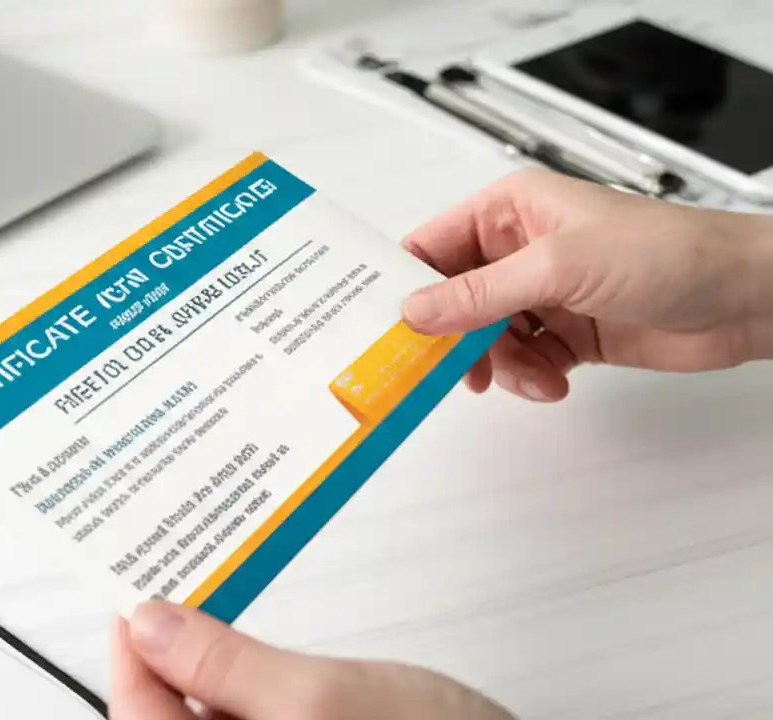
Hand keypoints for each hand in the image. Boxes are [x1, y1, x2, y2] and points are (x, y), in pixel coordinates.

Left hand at [111, 601, 513, 719]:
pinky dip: (245, 693)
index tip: (132, 599)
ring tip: (210, 617)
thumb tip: (152, 626)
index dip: (128, 654)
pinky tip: (251, 661)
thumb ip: (225, 665)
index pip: (138, 716)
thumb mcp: (320, 699)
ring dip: (207, 673)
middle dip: (167, 659)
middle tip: (170, 595)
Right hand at [401, 168, 772, 401]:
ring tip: (532, 377)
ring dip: (500, 365)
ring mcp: (543, 292)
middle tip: (451, 371)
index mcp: (510, 210)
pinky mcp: (567, 331)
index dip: (405, 285)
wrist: (744, 298)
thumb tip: (415, 310)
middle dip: (454, 339)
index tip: (387, 327)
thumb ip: (481, 292)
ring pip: (485, 338)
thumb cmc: (668, 252)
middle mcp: (520, 248)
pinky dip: (530, 378)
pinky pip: (521, 361)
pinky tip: (555, 383)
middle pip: (453, 300)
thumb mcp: (559, 266)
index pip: (432, 245)